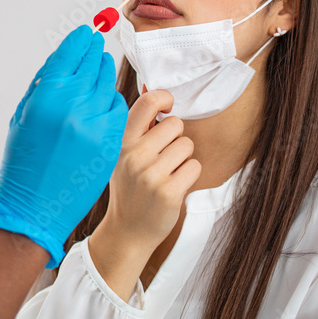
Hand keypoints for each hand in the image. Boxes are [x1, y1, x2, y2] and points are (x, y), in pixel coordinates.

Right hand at [0, 26, 128, 267]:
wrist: (34, 208)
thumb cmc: (23, 162)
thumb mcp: (23, 116)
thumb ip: (44, 85)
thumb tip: (65, 57)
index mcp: (47, 96)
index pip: (72, 52)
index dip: (81, 39)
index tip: (88, 31)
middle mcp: (74, 107)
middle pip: (95, 65)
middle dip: (95, 55)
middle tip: (97, 48)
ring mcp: (97, 126)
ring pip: (111, 87)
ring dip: (105, 79)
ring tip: (99, 77)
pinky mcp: (113, 145)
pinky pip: (121, 113)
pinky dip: (114, 106)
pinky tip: (105, 108)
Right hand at [102, 89, 200, 250]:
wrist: (128, 231)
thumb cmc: (130, 187)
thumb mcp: (123, 154)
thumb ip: (138, 125)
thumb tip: (152, 87)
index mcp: (122, 142)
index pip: (147, 103)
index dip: (164, 99)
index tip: (168, 107)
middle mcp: (134, 155)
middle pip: (175, 125)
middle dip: (176, 138)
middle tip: (164, 156)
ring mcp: (151, 174)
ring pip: (187, 146)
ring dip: (184, 158)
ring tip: (168, 172)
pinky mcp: (169, 192)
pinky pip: (194, 167)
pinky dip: (189, 175)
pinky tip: (174, 185)